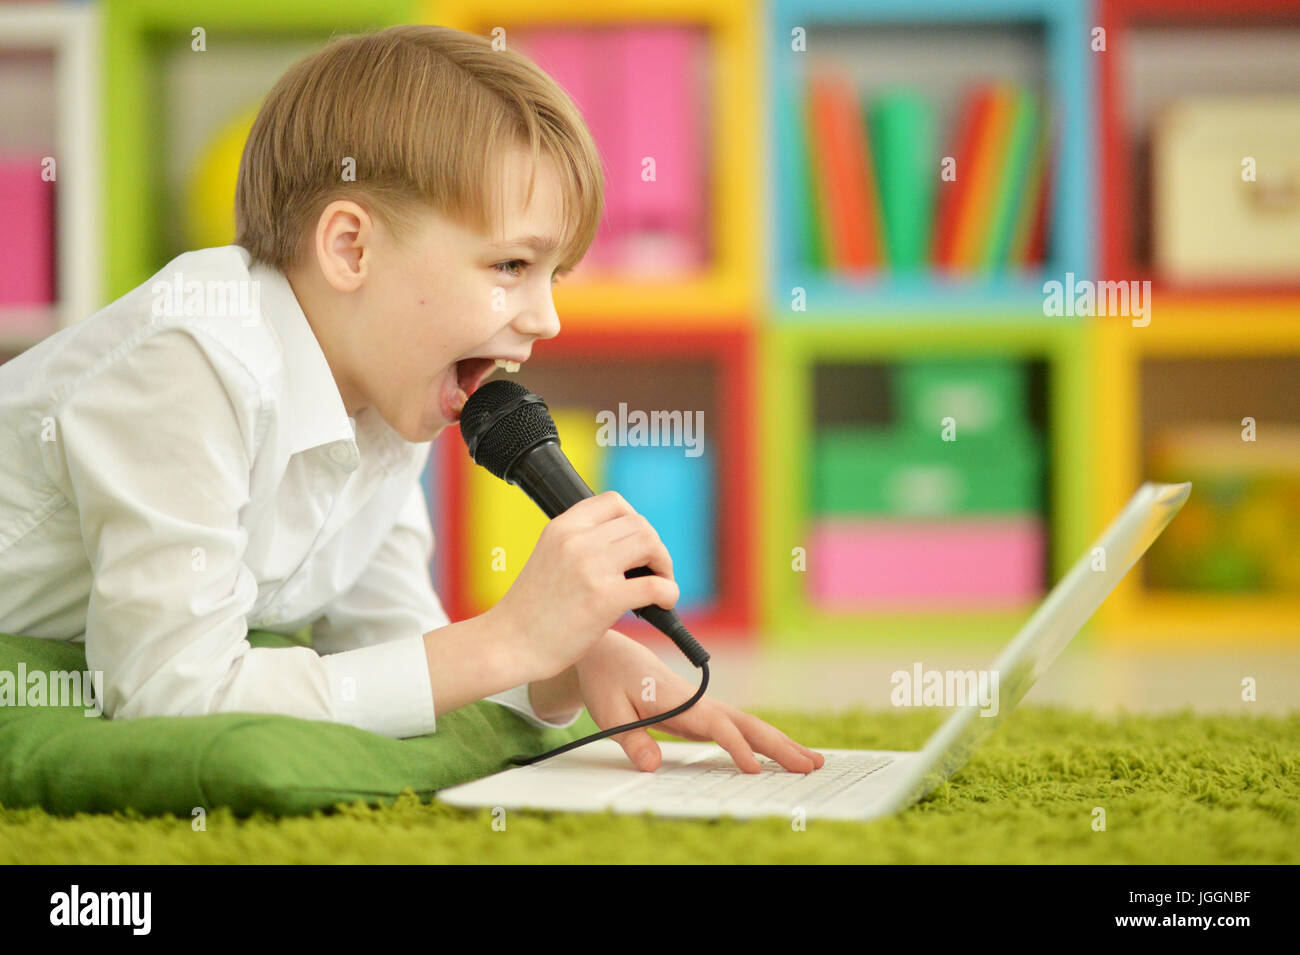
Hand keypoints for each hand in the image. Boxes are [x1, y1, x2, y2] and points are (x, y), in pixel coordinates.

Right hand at [493, 491, 679, 679]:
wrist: (510, 644)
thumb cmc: (531, 610)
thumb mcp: (549, 558)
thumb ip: (581, 546)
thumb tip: (628, 548)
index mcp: (562, 527)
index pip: (615, 502)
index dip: (635, 521)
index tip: (636, 546)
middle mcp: (576, 540)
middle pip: (639, 524)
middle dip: (655, 547)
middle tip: (653, 571)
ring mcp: (590, 567)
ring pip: (651, 544)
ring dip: (664, 565)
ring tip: (658, 586)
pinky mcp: (604, 598)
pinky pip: (655, 585)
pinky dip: (669, 593)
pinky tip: (664, 604)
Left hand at [575, 629, 825, 773]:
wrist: (610, 655)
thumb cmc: (609, 681)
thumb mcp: (609, 712)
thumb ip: (631, 739)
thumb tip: (652, 766)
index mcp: (680, 700)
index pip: (716, 725)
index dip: (736, 746)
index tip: (754, 768)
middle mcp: (699, 702)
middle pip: (747, 724)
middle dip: (780, 745)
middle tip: (810, 765)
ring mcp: (704, 708)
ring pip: (749, 726)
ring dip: (781, 743)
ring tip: (812, 762)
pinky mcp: (702, 715)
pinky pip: (739, 730)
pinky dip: (763, 742)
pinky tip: (779, 756)